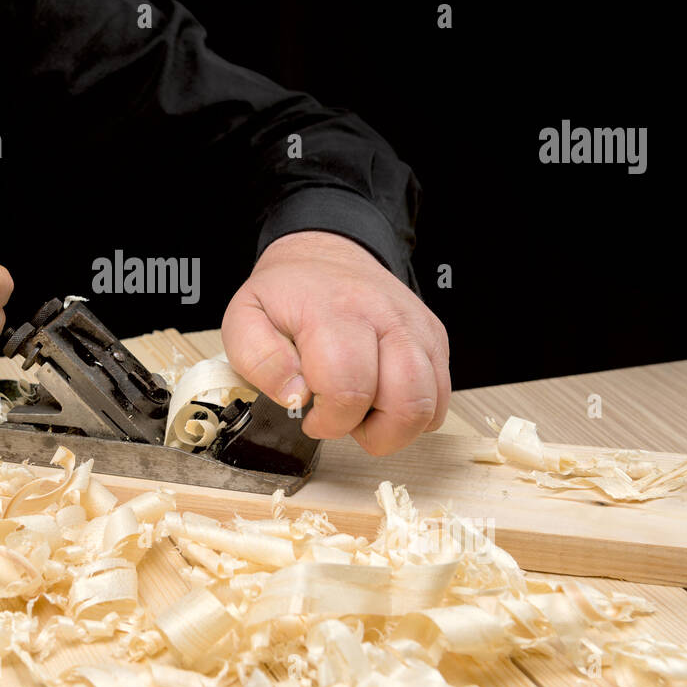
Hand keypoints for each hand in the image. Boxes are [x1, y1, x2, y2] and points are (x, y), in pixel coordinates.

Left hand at [222, 231, 449, 454]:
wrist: (327, 253)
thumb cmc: (288, 293)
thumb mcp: (245, 318)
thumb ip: (259, 361)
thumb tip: (295, 396)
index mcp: (335, 313)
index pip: (349, 389)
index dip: (329, 421)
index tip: (311, 417)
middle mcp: (386, 317)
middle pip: (406, 403)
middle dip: (372, 433)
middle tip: (342, 419)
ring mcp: (416, 328)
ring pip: (431, 405)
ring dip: (396, 427)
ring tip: (363, 410)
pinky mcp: (434, 339)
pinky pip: (441, 397)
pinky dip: (414, 412)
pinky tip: (382, 399)